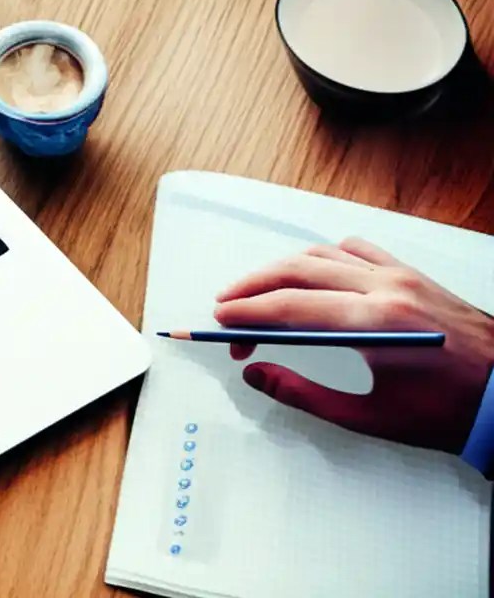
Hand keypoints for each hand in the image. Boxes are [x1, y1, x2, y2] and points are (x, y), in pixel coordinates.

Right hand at [214, 237, 493, 452]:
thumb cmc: (447, 412)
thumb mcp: (369, 417)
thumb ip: (303, 393)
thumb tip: (256, 374)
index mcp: (374, 322)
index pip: (290, 306)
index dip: (247, 313)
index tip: (220, 322)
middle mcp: (386, 288)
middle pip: (298, 271)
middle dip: (253, 289)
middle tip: (227, 310)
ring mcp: (401, 275)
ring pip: (323, 254)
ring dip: (282, 270)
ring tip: (256, 292)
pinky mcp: (413, 274)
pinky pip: (358, 249)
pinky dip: (324, 256)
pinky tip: (311, 274)